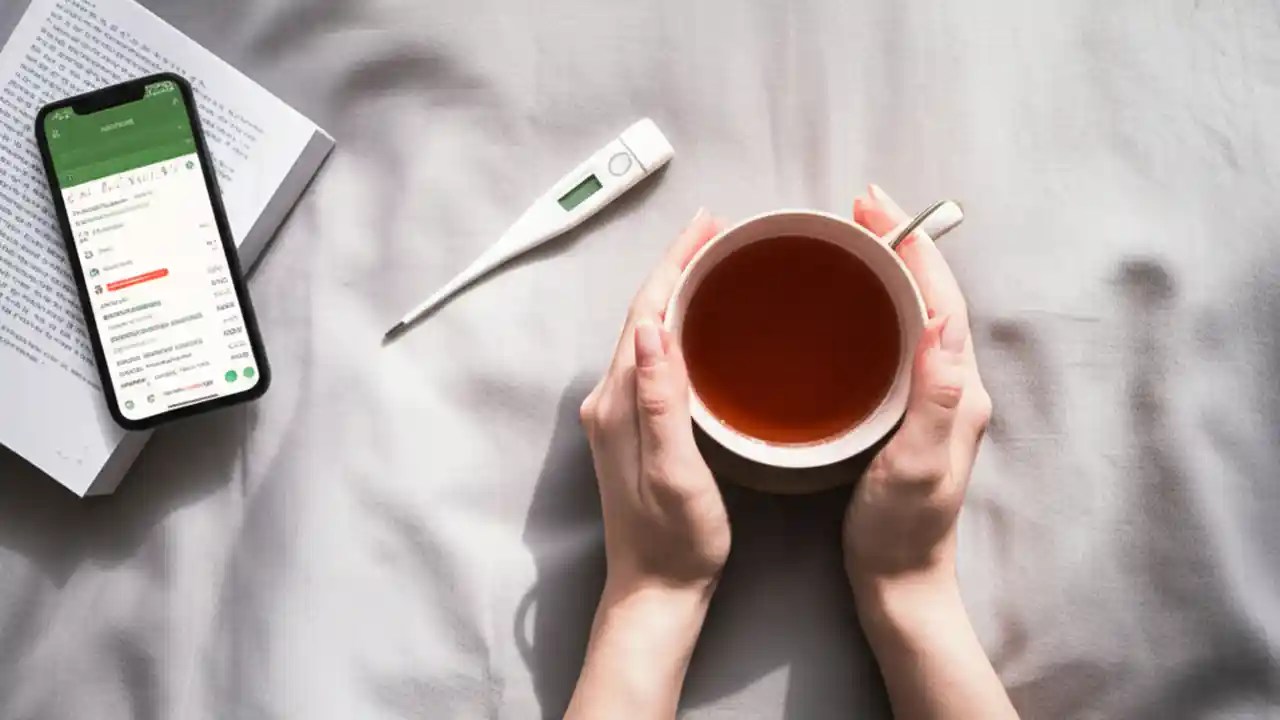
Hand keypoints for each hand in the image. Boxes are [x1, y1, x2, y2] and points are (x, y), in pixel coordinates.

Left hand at [578, 209, 730, 595]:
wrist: (656, 590)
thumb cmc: (676, 541)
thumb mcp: (675, 473)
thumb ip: (660, 401)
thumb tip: (650, 328)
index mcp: (618, 402)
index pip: (644, 312)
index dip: (674, 263)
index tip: (706, 226)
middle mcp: (609, 401)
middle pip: (642, 315)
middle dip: (676, 267)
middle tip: (718, 233)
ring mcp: (617, 415)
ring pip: (646, 335)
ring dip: (675, 293)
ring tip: (712, 263)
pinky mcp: (631, 429)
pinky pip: (652, 360)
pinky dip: (675, 327)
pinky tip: (698, 325)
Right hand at [844, 185, 992, 591]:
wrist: (897, 581)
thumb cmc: (902, 530)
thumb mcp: (918, 467)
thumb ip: (935, 398)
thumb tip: (938, 322)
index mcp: (960, 391)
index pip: (941, 300)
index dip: (911, 248)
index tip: (873, 207)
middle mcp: (954, 387)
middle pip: (932, 296)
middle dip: (900, 244)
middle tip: (858, 207)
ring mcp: (933, 399)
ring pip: (915, 313)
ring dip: (889, 268)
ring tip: (853, 238)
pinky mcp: (908, 411)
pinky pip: (897, 339)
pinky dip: (877, 304)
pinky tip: (850, 303)